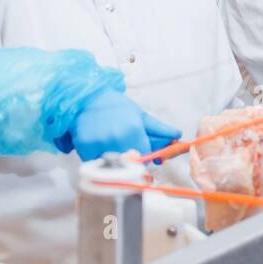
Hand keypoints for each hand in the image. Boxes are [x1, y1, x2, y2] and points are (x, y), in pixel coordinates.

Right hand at [56, 89, 180, 161]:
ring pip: (112, 166)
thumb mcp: (140, 115)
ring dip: (112, 160)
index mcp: (134, 131)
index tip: (137, 152)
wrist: (86, 97)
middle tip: (120, 145)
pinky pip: (96, 164)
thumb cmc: (115, 106)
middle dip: (127, 159)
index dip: (141, 158)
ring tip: (108, 143)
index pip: (144, 159)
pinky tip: (97, 144)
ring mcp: (100, 145)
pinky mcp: (85, 148)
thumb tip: (177, 136)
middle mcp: (118, 139)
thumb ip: (159, 129)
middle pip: (129, 164)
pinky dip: (97, 159)